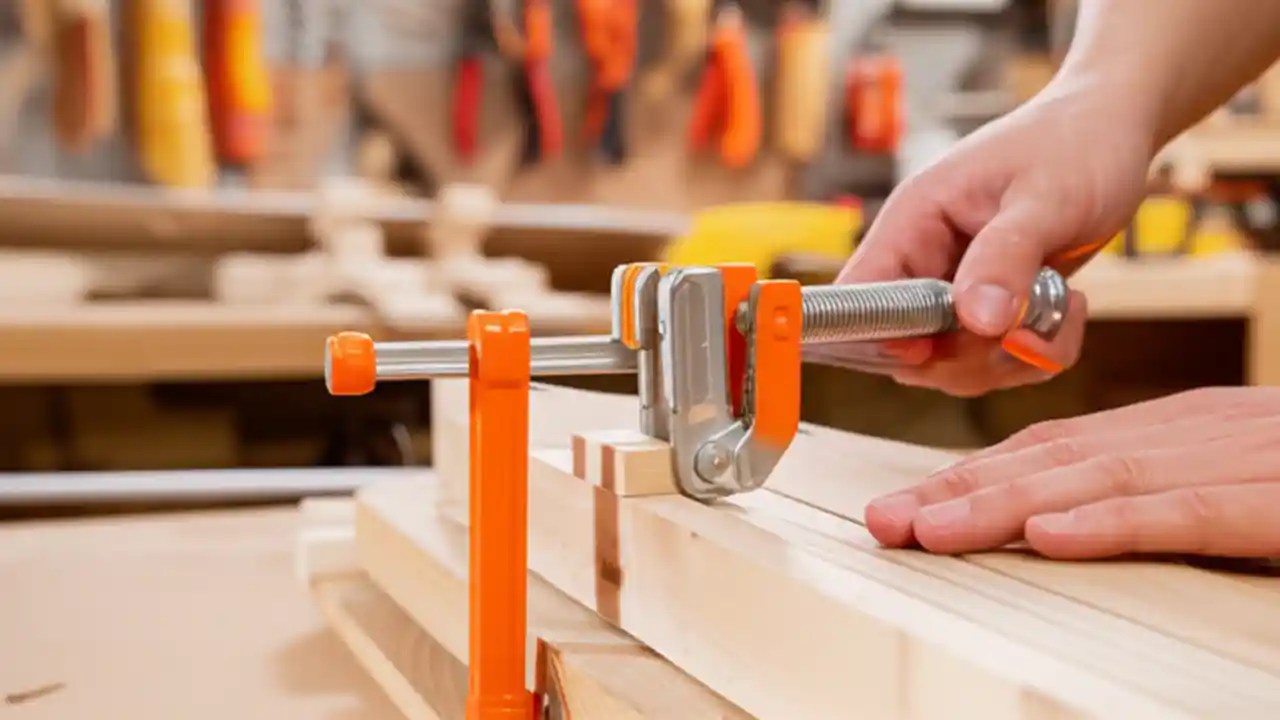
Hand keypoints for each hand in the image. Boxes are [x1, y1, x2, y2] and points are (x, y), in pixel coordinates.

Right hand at [818, 78, 1155, 396]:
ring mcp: (956, 288)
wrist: (1114, 127)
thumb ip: (1008, 257)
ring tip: (1059, 305)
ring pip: (954, 364)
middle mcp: (924, 260)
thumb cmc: (1074, 143)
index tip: (934, 347)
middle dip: (968, 355)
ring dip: (1010, 357)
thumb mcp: (1046, 197)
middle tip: (1025, 323)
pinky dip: (1037, 354)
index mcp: (913, 222)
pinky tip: (1067, 308)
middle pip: (907, 348)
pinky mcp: (991, 307)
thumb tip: (977, 319)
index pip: (860, 295)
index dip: (883, 334)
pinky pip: (996, 361)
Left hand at [865, 387, 1279, 558]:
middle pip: (1053, 462)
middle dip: (960, 492)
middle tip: (884, 521)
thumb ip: (1153, 485)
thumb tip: (1065, 512)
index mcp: (1174, 430)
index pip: (1051, 450)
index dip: (970, 476)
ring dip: (1006, 505)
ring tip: (932, 528)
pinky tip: (1054, 534)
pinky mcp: (1279, 500)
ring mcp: (1236, 461)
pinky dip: (1116, 520)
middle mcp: (1191, 435)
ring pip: (1100, 480)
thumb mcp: (1224, 470)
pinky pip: (1188, 511)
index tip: (906, 505)